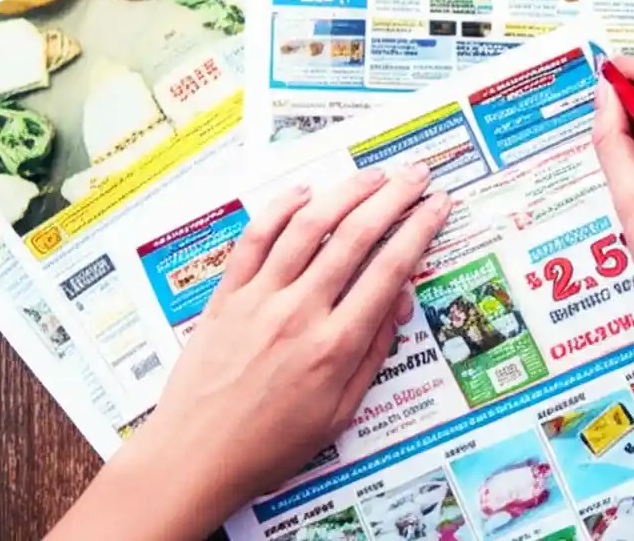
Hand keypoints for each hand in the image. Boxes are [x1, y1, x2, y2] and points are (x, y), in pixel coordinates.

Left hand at [51, 165, 450, 539]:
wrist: (195, 457)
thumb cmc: (269, 446)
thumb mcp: (339, 414)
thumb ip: (372, 354)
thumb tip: (399, 302)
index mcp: (336, 347)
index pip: (389, 271)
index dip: (419, 230)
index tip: (438, 205)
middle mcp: (300, 313)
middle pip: (356, 237)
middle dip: (393, 198)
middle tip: (416, 174)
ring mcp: (260, 299)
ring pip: (309, 227)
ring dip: (346, 192)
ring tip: (372, 175)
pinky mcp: (226, 296)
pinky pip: (255, 239)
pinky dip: (280, 208)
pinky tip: (304, 192)